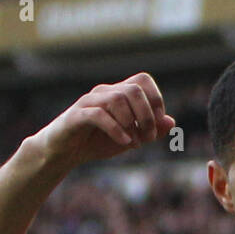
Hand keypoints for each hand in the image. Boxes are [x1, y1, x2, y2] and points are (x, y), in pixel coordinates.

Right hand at [29, 74, 175, 168]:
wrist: (63, 152)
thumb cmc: (96, 142)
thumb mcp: (129, 139)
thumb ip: (149, 131)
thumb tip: (171, 122)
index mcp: (117, 93)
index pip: (143, 80)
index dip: (156, 100)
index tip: (156, 126)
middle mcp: (104, 92)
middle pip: (133, 90)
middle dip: (147, 116)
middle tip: (147, 138)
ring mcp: (89, 102)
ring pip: (117, 99)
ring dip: (132, 124)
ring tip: (134, 143)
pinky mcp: (77, 116)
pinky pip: (99, 115)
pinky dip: (116, 129)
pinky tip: (123, 143)